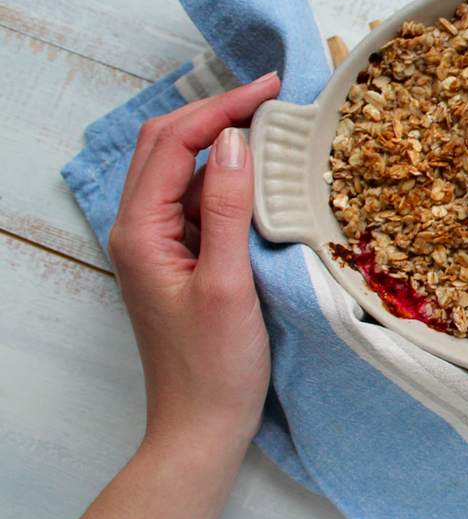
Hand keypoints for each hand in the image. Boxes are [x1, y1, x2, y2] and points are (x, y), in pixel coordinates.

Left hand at [0, 74, 281, 518]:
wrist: (202, 428)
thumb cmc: (214, 368)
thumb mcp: (227, 285)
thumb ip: (226, 210)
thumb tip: (233, 141)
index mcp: (140, 231)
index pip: (173, 143)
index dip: (218, 109)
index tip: (270, 89)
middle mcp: (140, 230)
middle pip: (170, 148)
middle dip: (217, 115)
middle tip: (273, 98)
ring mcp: (160, 246)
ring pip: (185, 173)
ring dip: (224, 146)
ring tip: (275, 131)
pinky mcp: (182, 262)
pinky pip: (200, 205)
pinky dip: (229, 182)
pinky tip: (264, 181)